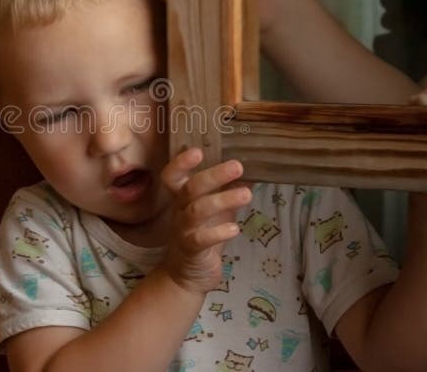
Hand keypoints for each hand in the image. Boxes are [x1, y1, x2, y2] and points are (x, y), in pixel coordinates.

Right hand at [158, 147, 251, 294]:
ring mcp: (183, 231)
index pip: (172, 176)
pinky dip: (218, 233)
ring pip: (197, 211)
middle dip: (213, 176)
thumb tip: (254, 171)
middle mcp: (179, 211)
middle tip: (237, 166)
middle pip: (190, 189)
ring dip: (222, 201)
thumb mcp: (217, 211)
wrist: (187, 276)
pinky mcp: (191, 251)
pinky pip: (201, 240)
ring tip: (246, 194)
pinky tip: (234, 228)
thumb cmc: (203, 235)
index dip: (181, 163)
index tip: (198, 150)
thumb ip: (229, 191)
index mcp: (182, 198)